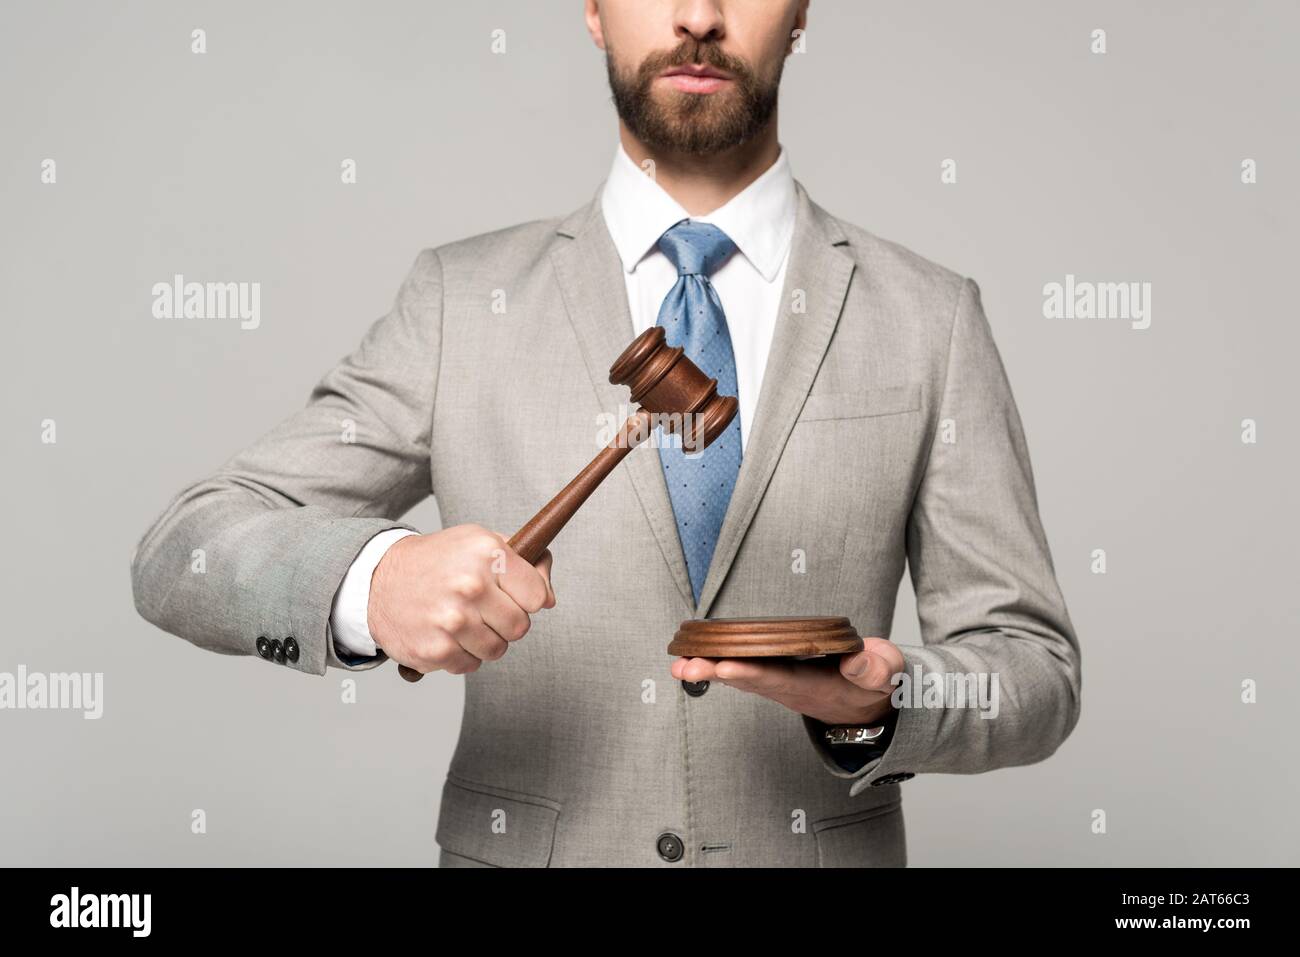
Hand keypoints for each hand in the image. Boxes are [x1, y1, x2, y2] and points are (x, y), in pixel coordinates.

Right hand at [367, 524, 554, 674]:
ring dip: (484, 641)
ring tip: (462, 620)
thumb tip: (549, 598)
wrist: (377, 580)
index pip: (537, 596)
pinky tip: (444, 633)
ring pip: (497, 650)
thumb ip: (523, 564)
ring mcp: (452, 620)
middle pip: (520, 627)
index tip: (512, 595)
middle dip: (506, 622)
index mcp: (487, 553)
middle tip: (483, 610)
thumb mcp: (480, 543)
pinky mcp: (435, 650)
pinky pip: (471, 665)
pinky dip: (461, 655)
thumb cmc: (437, 561)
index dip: (528, 599)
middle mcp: (470, 585)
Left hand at [670, 636, 904, 725]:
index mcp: (816, 686)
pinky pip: (743, 670)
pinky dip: (718, 665)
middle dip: (716, 673)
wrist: (870, 703)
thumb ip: (876, 669)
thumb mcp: (886, 675)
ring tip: (678, 664)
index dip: (752, 673)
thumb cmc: (877, 683)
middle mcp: (791, 689)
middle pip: (749, 680)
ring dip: (709, 671)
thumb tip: (857, 661)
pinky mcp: (775, 678)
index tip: (726, 666)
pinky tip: (694, 658)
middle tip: (684, 667)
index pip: (779, 678)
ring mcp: (781, 685)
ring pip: (741, 676)